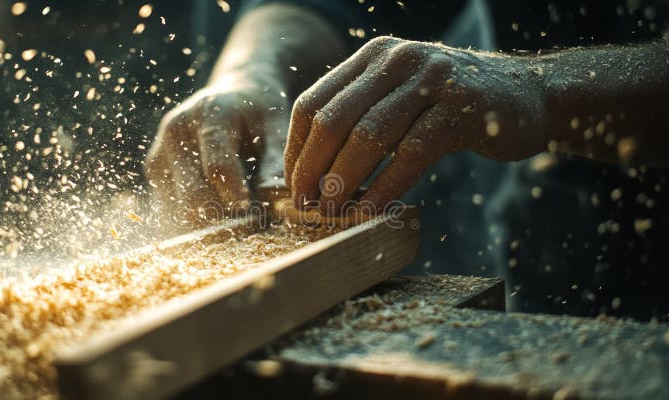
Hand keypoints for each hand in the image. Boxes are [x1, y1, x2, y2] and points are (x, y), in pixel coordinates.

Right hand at [145, 73, 287, 221]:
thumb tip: (279, 197)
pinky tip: (216, 206)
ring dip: (206, 219)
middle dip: (220, 215)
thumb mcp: (275, 126)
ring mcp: (161, 151)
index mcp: (209, 115)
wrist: (229, 95)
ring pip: (178, 207)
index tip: (250, 213)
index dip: (234, 195)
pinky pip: (171, 207)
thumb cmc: (257, 112)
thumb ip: (275, 161)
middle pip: (191, 193)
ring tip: (233, 212)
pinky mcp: (155, 169)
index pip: (217, 166)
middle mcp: (176, 132)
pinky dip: (194, 216)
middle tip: (246, 223)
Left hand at [285, 37, 549, 213]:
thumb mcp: (402, 99)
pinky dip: (385, 187)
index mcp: (373, 57)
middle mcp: (396, 59)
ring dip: (343, 181)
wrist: (527, 97)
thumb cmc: (452, 109)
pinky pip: (410, 154)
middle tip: (306, 207)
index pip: (313, 103)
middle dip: (312, 169)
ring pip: (368, 136)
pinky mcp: (460, 107)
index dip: (297, 150)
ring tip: (332, 213)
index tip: (293, 187)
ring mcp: (430, 79)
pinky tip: (372, 211)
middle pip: (333, 119)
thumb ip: (362, 118)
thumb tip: (312, 172)